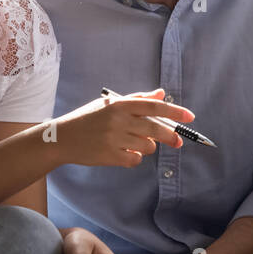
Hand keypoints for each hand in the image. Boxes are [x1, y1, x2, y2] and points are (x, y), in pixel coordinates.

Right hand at [54, 88, 194, 166]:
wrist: (62, 138)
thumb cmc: (88, 119)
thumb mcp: (110, 104)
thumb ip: (137, 99)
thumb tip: (162, 94)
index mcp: (120, 105)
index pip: (154, 107)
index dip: (175, 112)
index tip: (190, 117)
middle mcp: (118, 121)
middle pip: (156, 129)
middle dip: (172, 136)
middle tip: (178, 141)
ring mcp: (114, 139)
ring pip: (148, 146)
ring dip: (147, 147)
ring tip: (132, 143)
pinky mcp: (109, 156)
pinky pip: (135, 160)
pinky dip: (134, 158)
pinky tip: (123, 153)